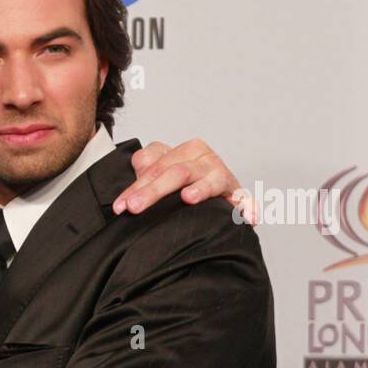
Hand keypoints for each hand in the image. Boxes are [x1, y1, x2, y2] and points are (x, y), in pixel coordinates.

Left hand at [112, 138, 253, 223]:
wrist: (208, 187)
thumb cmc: (178, 181)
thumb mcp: (158, 173)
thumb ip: (143, 173)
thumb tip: (129, 189)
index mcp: (182, 151)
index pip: (154, 166)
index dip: (135, 186)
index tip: (120, 206)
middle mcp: (202, 157)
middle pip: (175, 172)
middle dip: (153, 191)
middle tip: (135, 207)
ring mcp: (220, 173)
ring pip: (207, 180)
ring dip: (199, 189)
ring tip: (189, 197)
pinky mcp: (236, 191)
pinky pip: (243, 199)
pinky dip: (246, 206)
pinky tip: (247, 216)